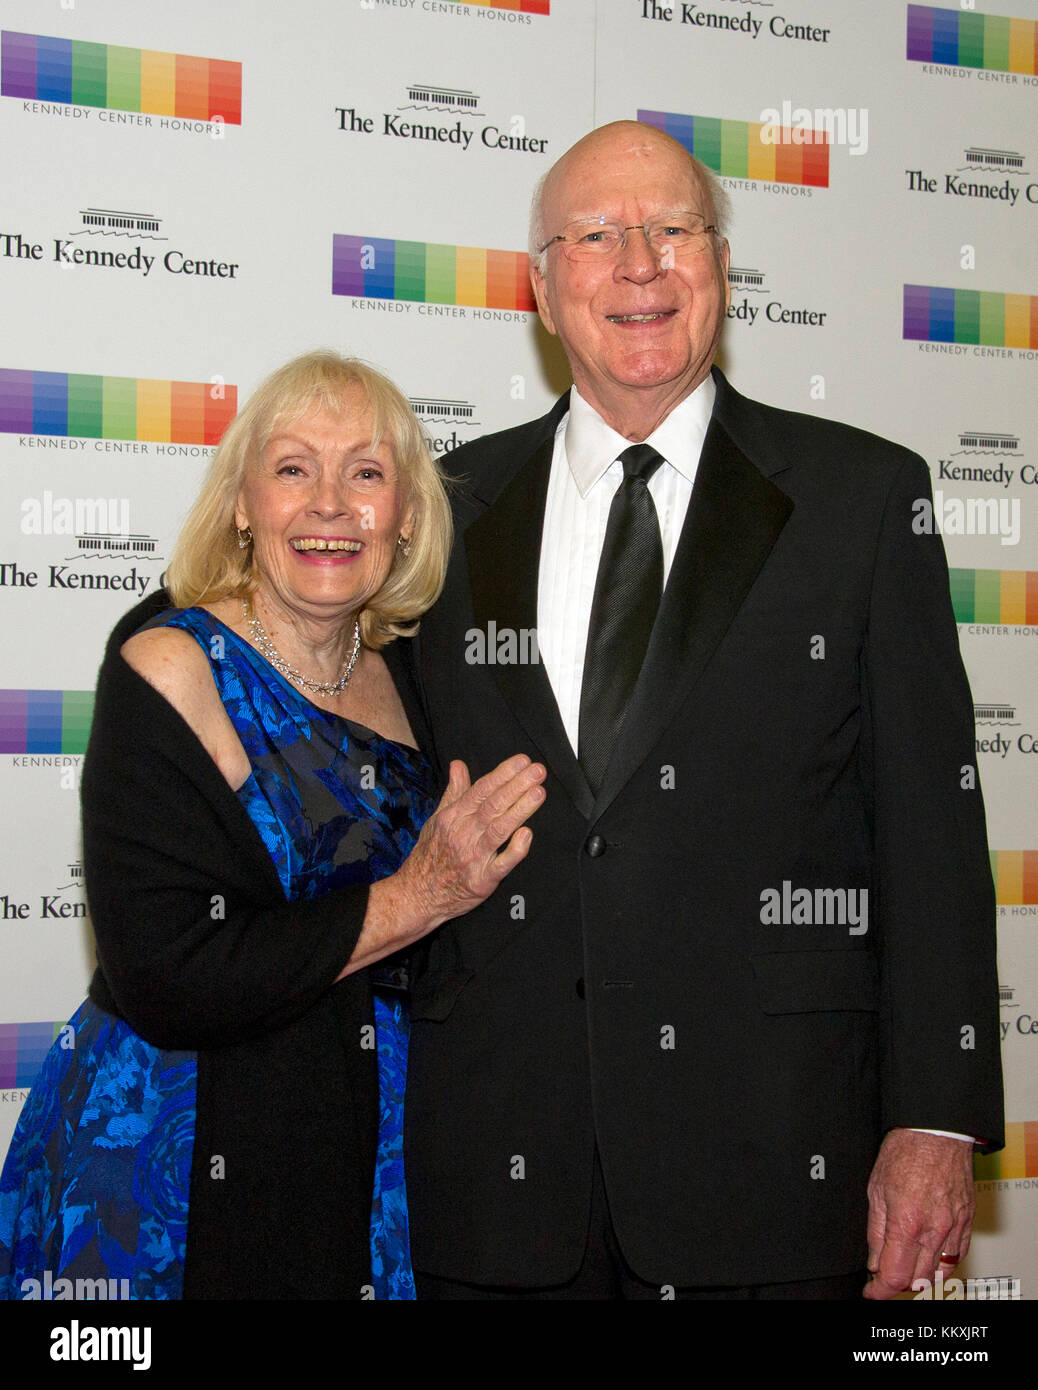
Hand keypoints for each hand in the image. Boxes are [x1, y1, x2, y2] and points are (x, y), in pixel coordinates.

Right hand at [395, 755, 545, 930]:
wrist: (418, 894)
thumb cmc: (430, 854)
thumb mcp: (437, 819)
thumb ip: (453, 792)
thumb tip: (458, 765)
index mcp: (454, 817)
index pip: (481, 790)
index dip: (503, 774)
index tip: (522, 761)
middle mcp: (464, 834)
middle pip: (493, 805)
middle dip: (517, 786)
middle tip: (538, 770)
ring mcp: (474, 857)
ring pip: (499, 829)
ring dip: (520, 810)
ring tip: (538, 792)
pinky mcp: (483, 879)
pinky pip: (502, 864)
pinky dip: (515, 849)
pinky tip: (527, 834)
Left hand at [863, 1129, 974, 1298]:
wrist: (935, 1131)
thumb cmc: (905, 1152)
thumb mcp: (875, 1189)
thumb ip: (875, 1231)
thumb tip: (874, 1259)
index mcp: (907, 1223)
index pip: (894, 1276)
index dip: (879, 1291)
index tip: (871, 1291)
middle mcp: (933, 1230)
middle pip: (917, 1281)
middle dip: (898, 1282)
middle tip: (884, 1271)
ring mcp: (953, 1227)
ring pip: (939, 1273)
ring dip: (921, 1276)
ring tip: (906, 1263)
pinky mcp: (967, 1221)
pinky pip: (957, 1255)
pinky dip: (942, 1262)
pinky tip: (929, 1253)